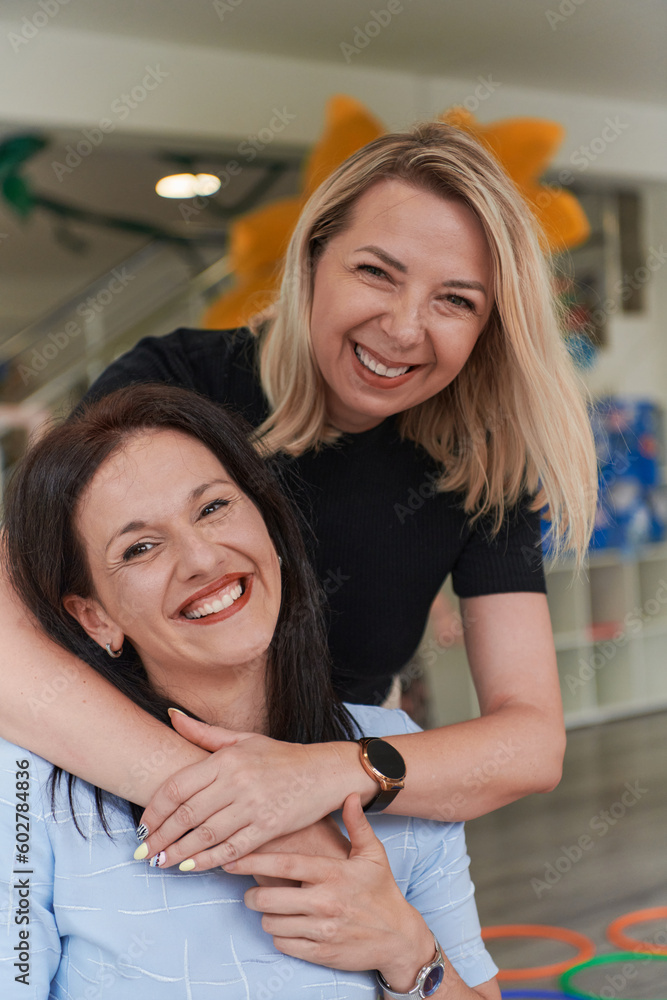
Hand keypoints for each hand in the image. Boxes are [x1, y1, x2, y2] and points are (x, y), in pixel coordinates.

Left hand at [136, 712, 365, 870]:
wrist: (324, 772)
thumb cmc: (280, 756)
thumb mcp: (243, 739)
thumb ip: (204, 733)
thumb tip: (171, 716)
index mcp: (227, 759)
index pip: (178, 787)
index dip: (154, 810)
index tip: (142, 827)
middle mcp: (237, 781)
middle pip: (187, 814)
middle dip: (160, 837)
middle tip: (142, 853)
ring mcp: (253, 806)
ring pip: (205, 834)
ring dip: (178, 852)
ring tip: (160, 863)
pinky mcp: (268, 827)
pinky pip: (231, 849)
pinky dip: (207, 861)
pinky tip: (190, 867)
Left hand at [229, 794, 435, 990]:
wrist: (399, 938)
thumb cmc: (382, 891)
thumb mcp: (373, 855)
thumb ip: (357, 824)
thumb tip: (350, 794)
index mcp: (333, 874)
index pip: (283, 866)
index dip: (252, 861)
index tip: (231, 859)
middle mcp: (325, 902)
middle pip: (268, 900)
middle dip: (251, 895)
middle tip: (250, 892)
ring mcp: (322, 930)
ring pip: (272, 924)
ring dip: (266, 916)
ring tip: (271, 908)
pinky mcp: (320, 953)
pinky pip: (283, 945)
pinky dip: (280, 936)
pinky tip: (287, 926)